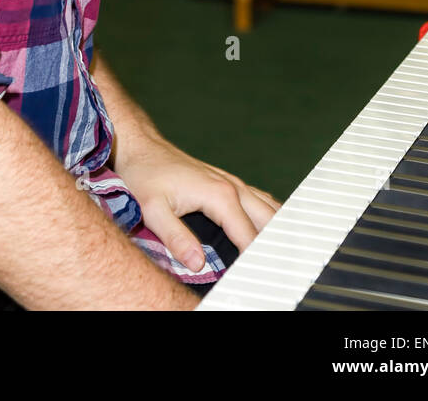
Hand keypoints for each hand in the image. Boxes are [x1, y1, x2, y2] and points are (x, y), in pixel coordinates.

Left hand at [117, 132, 280, 271]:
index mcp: (220, 195)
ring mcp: (232, 183)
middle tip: (282, 272)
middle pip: (269, 222)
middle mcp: (233, 187)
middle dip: (278, 246)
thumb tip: (198, 263)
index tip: (263, 279)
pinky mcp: (228, 183)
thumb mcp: (153, 209)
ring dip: (279, 230)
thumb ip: (176, 238)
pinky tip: (273, 231)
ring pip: (269, 209)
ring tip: (285, 256)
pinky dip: (271, 218)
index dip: (258, 260)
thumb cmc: (146, 174)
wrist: (142, 147)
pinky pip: (260, 201)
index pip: (249, 237)